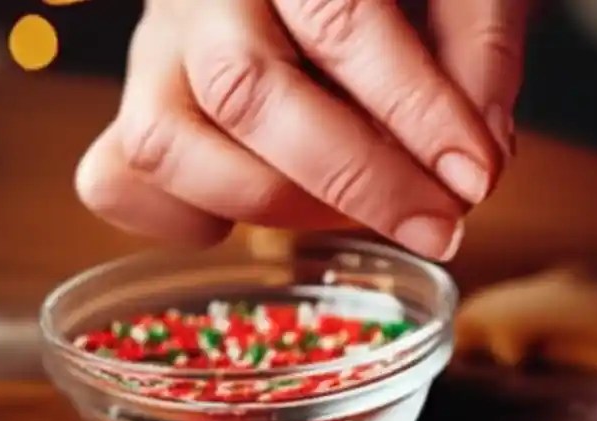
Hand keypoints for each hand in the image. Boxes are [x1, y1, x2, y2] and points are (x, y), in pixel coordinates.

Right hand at [75, 0, 527, 259]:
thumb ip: (478, 48)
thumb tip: (478, 156)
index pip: (337, 18)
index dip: (413, 109)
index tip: (475, 178)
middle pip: (242, 89)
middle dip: (356, 179)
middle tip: (441, 224)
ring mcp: (156, 47)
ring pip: (163, 143)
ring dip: (280, 205)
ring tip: (368, 210)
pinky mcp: (142, 103)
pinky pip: (119, 179)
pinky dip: (188, 221)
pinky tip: (276, 209)